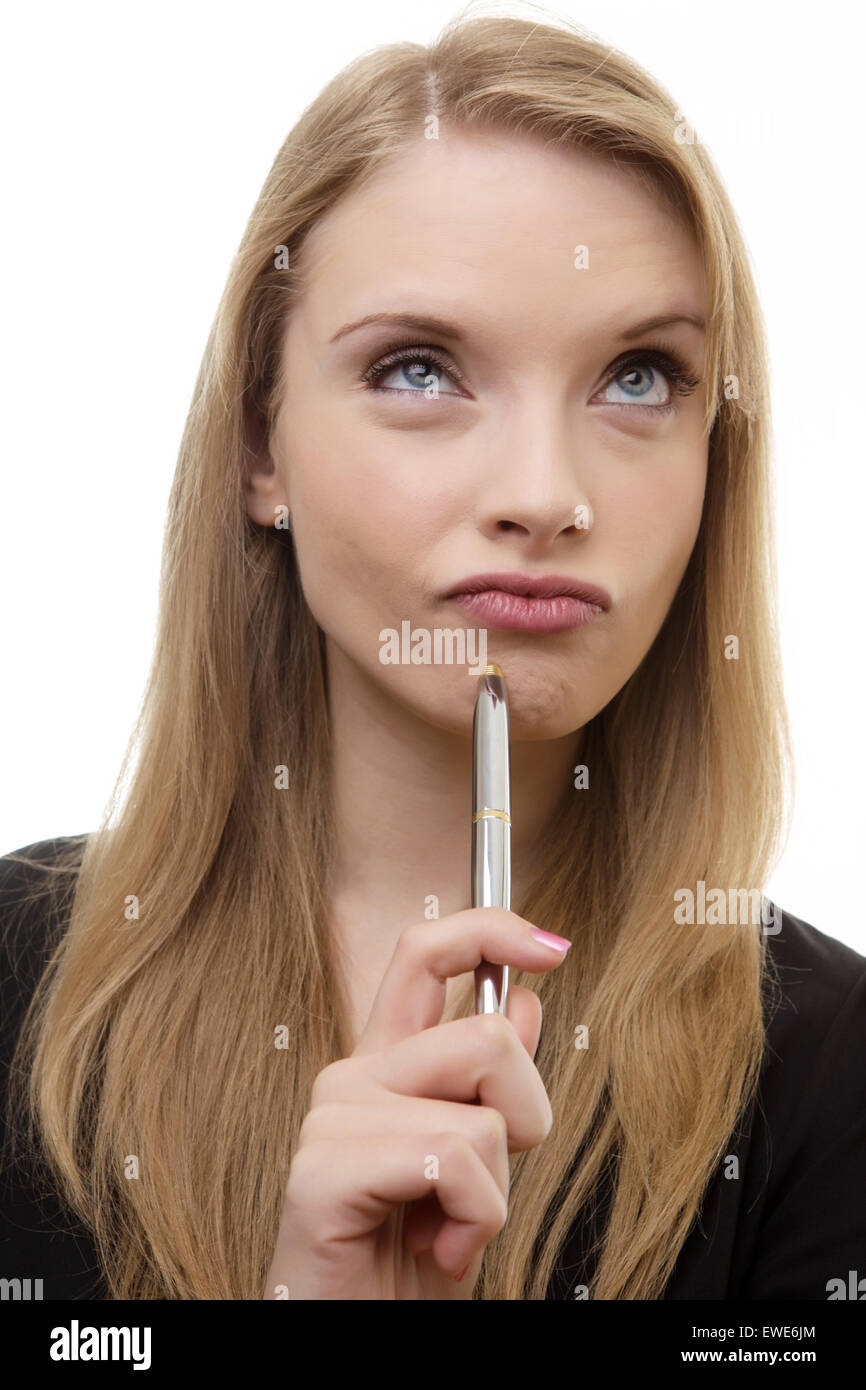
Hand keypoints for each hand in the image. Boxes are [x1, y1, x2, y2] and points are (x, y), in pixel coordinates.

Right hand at [263, 907, 571, 1298]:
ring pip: (480, 1118)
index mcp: (386, 1063)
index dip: (490, 929)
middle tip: (484, 1183)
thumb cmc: (407, 1263)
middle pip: (486, 1035)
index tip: (551, 948)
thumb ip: (491, 1084)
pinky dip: (473, 1223)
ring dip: (494, 1195)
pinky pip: (450, 1163)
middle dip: (525, 1119)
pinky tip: (437, 1251)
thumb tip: (523, 1001)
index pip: (423, 952)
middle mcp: (353, 1075)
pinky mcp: (321, 1172)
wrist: (354, 1337)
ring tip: (449, 1232)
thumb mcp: (475, 1166)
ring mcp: (331, 1119)